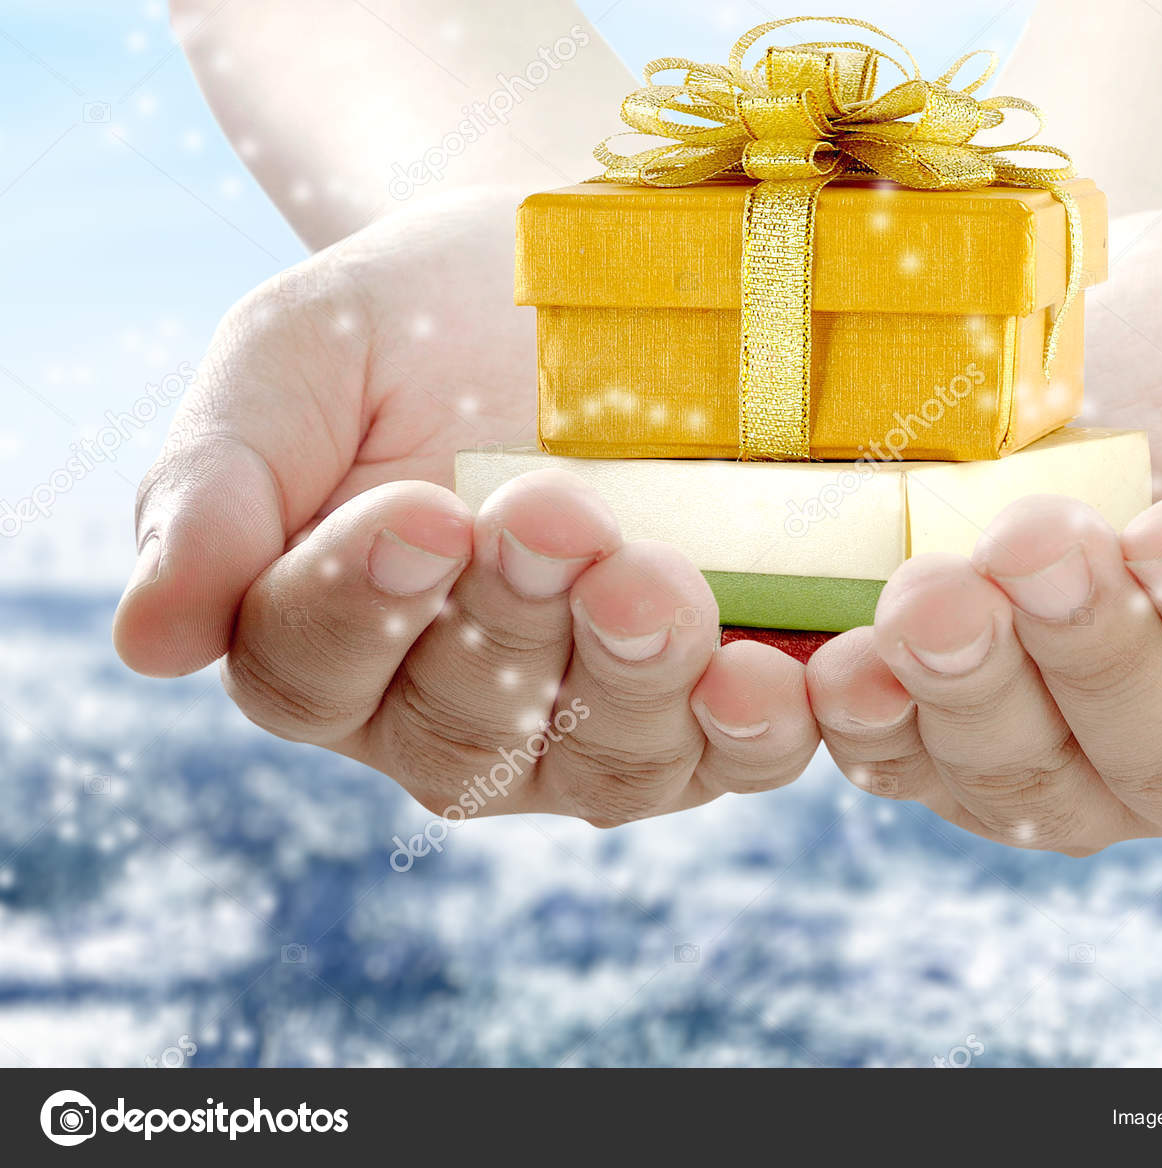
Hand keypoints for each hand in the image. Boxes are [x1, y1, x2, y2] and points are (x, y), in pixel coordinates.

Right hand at [114, 188, 817, 823]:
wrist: (585, 277)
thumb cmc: (418, 322)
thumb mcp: (296, 357)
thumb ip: (218, 482)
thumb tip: (149, 640)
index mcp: (327, 639)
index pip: (310, 671)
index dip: (359, 610)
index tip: (419, 514)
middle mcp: (455, 711)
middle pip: (466, 733)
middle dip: (511, 628)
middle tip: (555, 513)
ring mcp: (592, 720)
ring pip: (605, 765)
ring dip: (632, 683)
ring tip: (657, 580)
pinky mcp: (714, 697)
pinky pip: (736, 753)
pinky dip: (759, 729)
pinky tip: (774, 674)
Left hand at [806, 209, 1161, 853]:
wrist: (1099, 332)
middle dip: (1091, 652)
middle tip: (1025, 542)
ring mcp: (1091, 761)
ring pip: (1041, 787)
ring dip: (973, 701)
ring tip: (922, 599)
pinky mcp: (968, 743)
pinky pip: (922, 773)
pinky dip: (878, 734)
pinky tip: (839, 670)